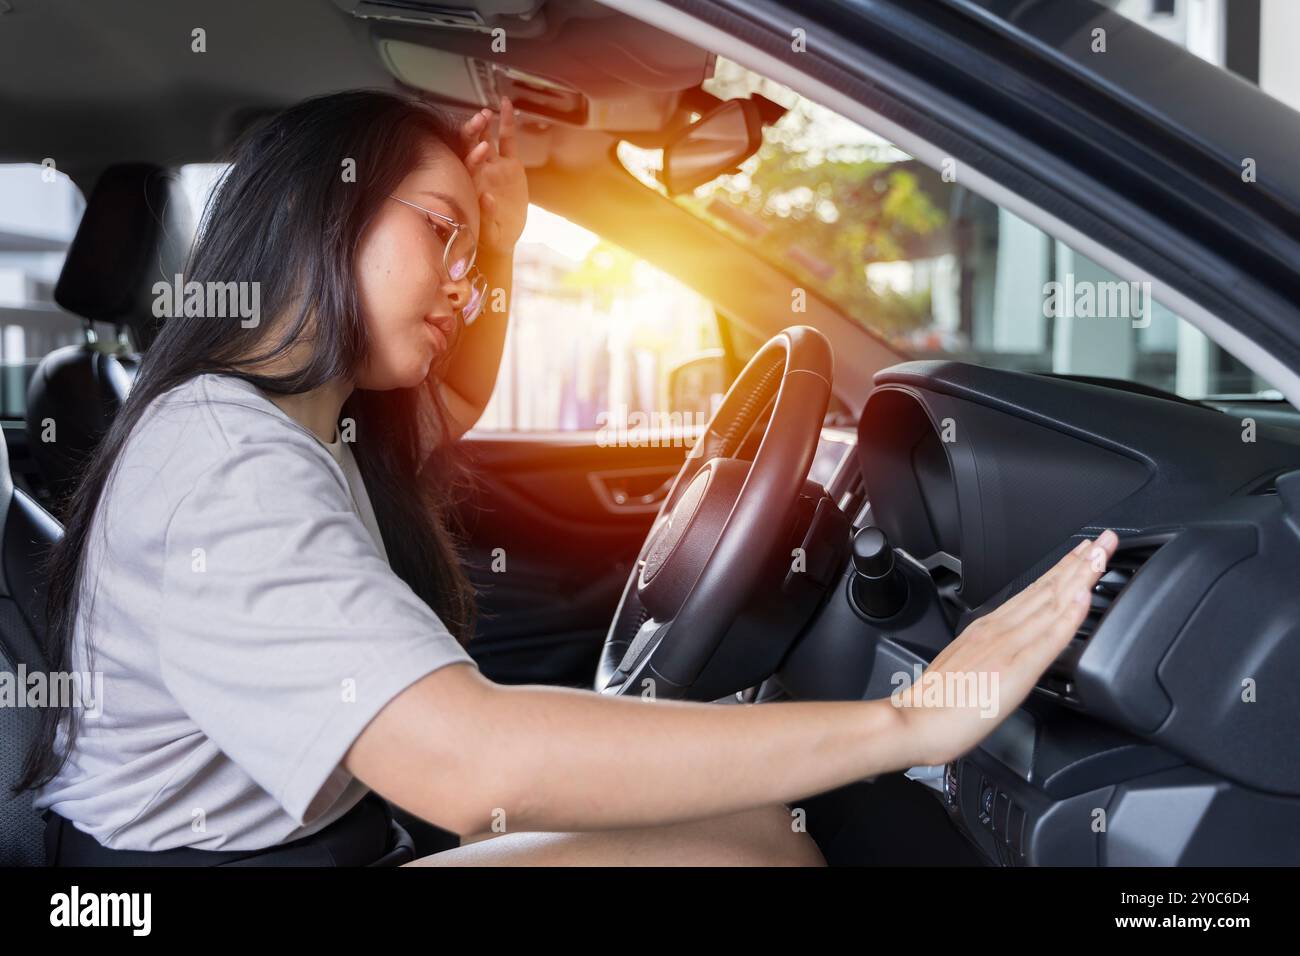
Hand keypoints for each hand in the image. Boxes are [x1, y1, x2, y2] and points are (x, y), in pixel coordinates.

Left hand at [461, 97, 528, 253]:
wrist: (503, 236)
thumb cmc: (492, 236)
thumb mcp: (490, 230)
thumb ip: (487, 215)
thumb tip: (487, 199)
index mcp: (472, 185)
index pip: (469, 165)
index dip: (473, 156)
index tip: (481, 149)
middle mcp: (481, 172)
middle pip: (472, 147)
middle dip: (474, 132)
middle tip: (480, 119)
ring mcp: (494, 166)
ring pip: (487, 139)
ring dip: (485, 125)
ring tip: (487, 113)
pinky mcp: (510, 164)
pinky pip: (508, 140)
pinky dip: (507, 124)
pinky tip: (506, 107)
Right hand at [894, 530, 1118, 765]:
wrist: (916, 720)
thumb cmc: (938, 701)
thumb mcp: (966, 666)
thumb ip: (990, 652)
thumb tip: (1008, 651)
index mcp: (989, 628)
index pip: (1034, 592)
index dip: (1061, 570)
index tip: (1082, 553)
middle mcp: (1000, 629)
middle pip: (1047, 589)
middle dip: (1077, 563)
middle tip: (1103, 540)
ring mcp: (1009, 645)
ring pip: (1051, 604)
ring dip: (1079, 578)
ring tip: (1099, 556)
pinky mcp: (1017, 668)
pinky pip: (1049, 638)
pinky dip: (1069, 616)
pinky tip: (1083, 599)